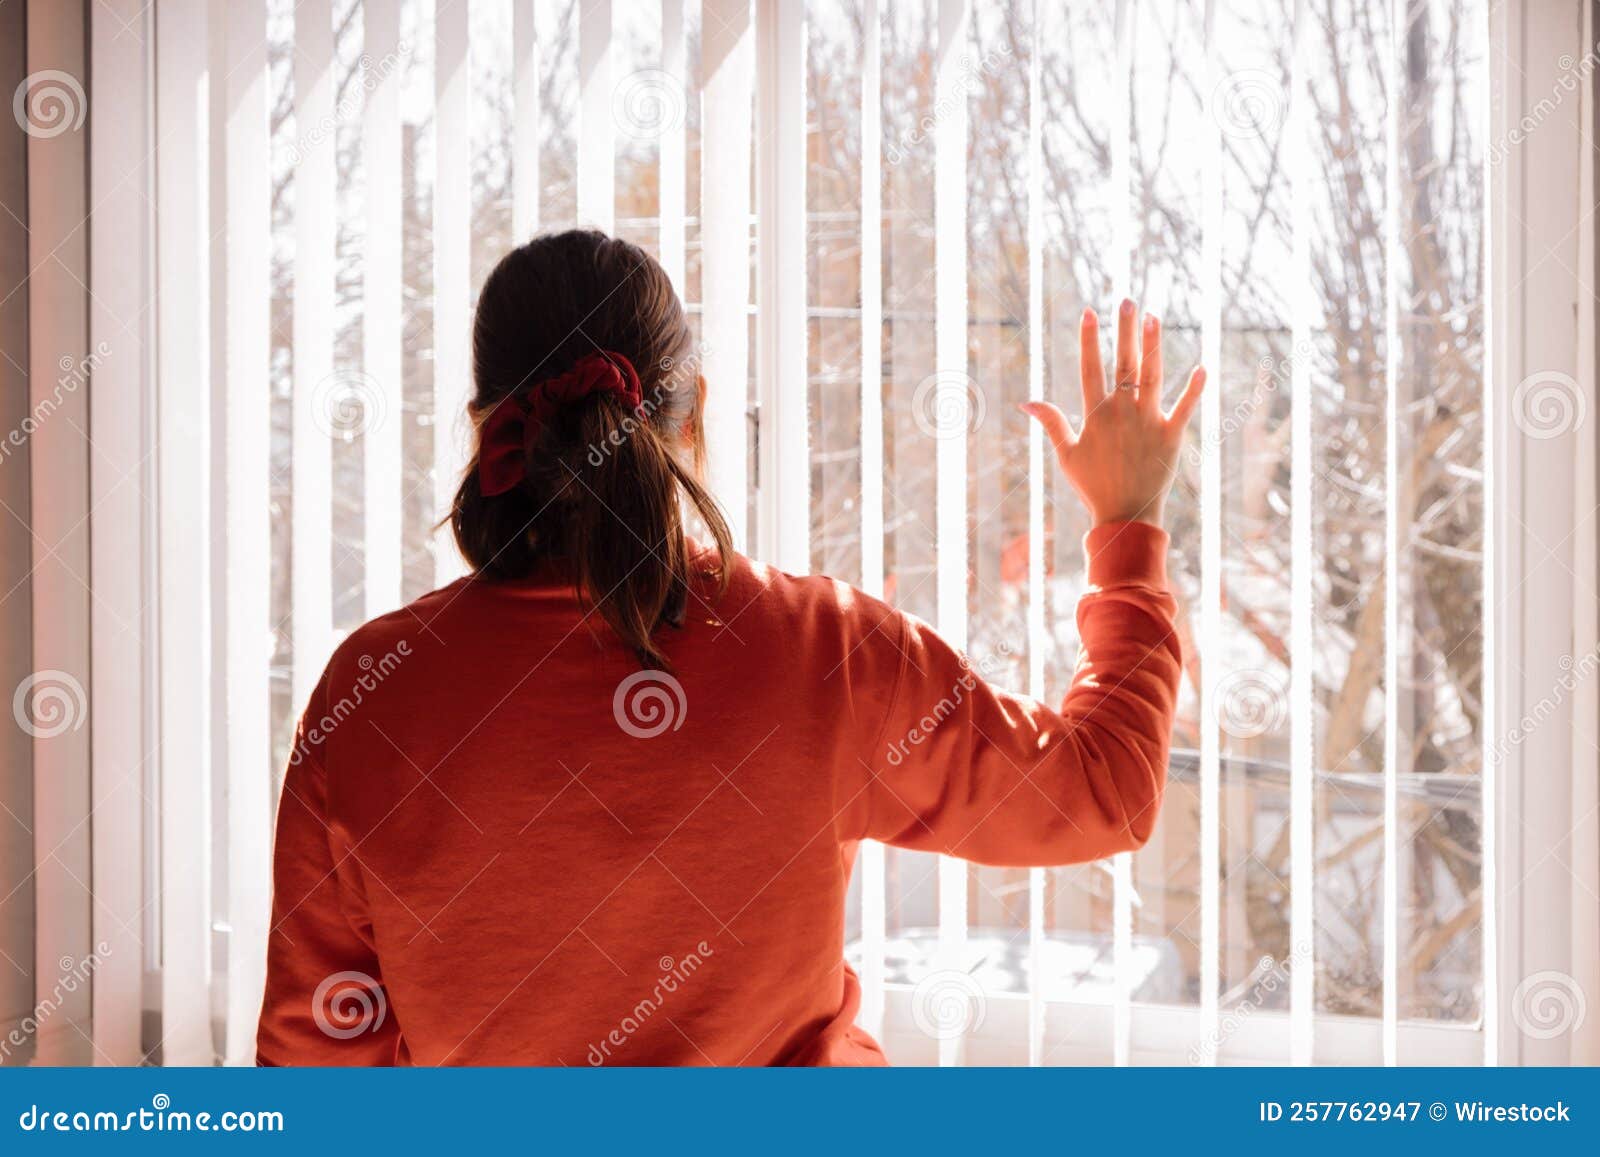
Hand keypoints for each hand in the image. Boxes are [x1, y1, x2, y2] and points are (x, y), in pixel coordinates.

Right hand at [1021, 299, 1203, 528]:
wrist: (1125, 516)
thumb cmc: (1093, 486)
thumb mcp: (1066, 454)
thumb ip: (1051, 423)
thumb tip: (1026, 401)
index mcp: (1096, 416)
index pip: (1091, 368)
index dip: (1089, 339)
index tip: (1090, 312)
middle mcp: (1122, 413)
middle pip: (1124, 363)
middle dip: (1125, 330)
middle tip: (1128, 301)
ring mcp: (1148, 422)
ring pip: (1152, 376)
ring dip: (1154, 346)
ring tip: (1155, 317)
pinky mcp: (1172, 436)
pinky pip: (1186, 408)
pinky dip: (1195, 389)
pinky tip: (1202, 366)